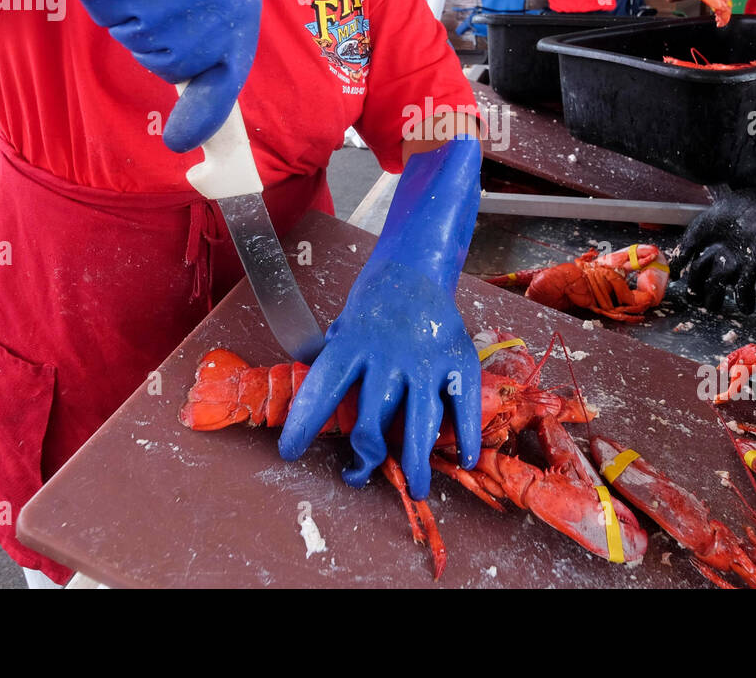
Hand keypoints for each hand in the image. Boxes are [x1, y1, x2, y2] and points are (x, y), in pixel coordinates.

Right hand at [72, 0, 261, 151]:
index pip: (223, 82)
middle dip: (154, 37)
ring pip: (132, 36)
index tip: (179, 144)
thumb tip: (200, 115)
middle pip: (164, 63)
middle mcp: (209, 8)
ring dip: (129, 10)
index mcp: (240, 13)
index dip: (200, 118)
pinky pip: (101, 6)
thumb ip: (215, 40)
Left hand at [279, 136, 483, 498]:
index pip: (322, 389)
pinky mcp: (458, 357)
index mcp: (352, 343)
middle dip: (365, 457)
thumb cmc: (371, 305)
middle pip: (372, 419)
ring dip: (416, 461)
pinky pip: (463, 401)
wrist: (414, 267)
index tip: (289, 453)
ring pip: (419, 421)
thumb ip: (334, 364)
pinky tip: (466, 457)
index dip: (303, 424)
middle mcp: (388, 354)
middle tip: (359, 475)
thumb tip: (314, 407)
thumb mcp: (342, 327)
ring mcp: (425, 358)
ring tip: (417, 488)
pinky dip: (466, 432)